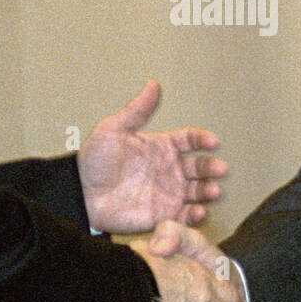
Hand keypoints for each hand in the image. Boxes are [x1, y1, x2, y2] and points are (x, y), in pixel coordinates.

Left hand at [78, 80, 226, 233]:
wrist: (80, 194)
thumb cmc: (94, 161)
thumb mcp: (113, 129)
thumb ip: (137, 110)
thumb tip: (152, 85)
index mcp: (161, 147)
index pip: (189, 140)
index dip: (202, 139)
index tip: (212, 141)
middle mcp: (169, 170)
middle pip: (200, 167)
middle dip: (212, 168)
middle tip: (220, 169)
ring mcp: (168, 193)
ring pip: (197, 191)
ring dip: (208, 191)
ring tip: (213, 192)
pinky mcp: (162, 215)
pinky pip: (184, 216)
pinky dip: (195, 215)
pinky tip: (199, 211)